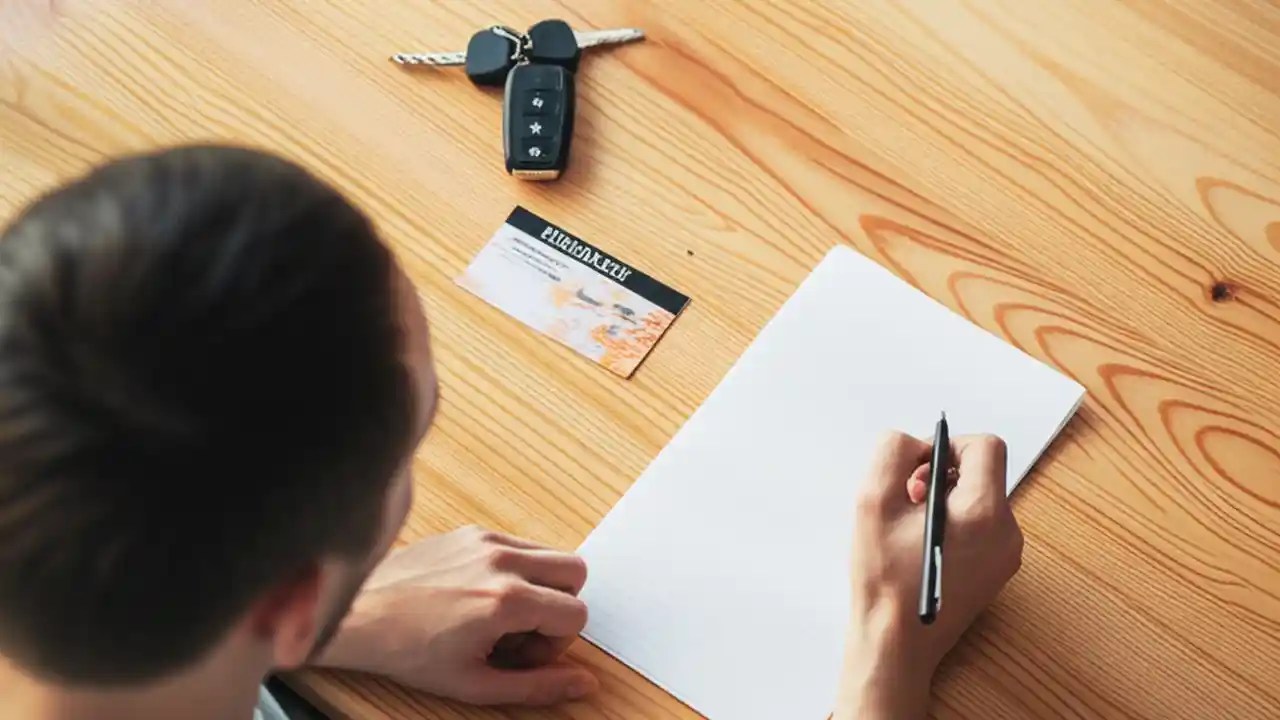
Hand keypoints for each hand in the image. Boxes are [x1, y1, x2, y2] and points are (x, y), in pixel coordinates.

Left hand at [315, 526, 596, 705]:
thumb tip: (583, 684)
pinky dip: (514, 569)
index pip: (577, 613)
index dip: (558, 642)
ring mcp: (486, 540)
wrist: (360, 616)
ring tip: (500, 614)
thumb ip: (538, 687)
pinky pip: (518, 544)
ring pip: (549, 554)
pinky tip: (481, 595)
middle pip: (575, 571)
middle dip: (559, 606)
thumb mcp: (476, 684)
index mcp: (507, 600)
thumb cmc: (408, 650)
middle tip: (523, 631)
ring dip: (539, 585)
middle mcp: (502, 561)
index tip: (526, 654)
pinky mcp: (470, 531)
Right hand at [835, 432, 1023, 719]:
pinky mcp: (995, 572)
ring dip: (942, 501)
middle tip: (906, 502)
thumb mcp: (872, 500)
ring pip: (977, 500)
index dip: (946, 445)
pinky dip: (950, 525)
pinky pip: (978, 527)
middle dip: (940, 476)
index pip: (984, 446)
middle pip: (980, 473)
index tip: (917, 469)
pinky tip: (921, 548)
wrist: (896, 643)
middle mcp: (1006, 532)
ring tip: (909, 529)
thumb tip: (913, 444)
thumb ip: (892, 452)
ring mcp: (1005, 556)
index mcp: (984, 512)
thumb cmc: (884, 581)